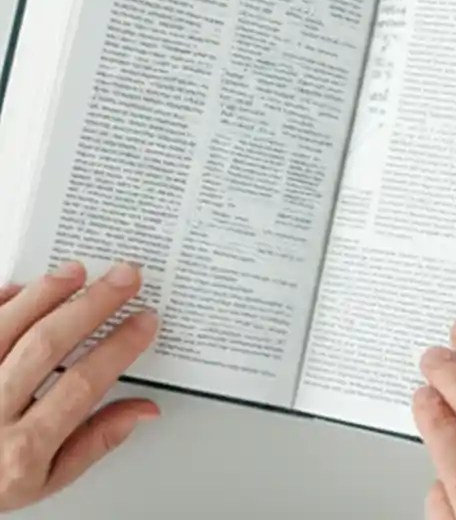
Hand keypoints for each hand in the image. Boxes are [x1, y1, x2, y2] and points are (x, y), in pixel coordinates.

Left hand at [0, 262, 158, 511]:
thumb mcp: (45, 480)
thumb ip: (95, 442)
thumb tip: (142, 409)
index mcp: (23, 448)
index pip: (81, 384)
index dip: (119, 347)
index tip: (144, 320)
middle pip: (45, 345)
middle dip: (92, 305)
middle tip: (124, 278)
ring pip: (6, 328)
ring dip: (45, 293)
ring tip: (76, 271)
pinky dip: (0, 301)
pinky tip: (23, 287)